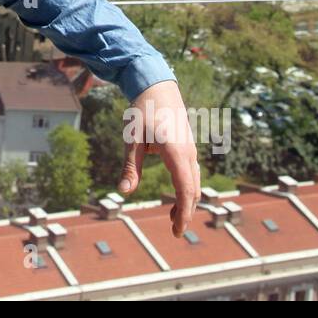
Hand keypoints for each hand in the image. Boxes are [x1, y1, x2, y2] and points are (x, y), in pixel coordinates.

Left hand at [117, 79, 200, 237]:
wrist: (157, 86)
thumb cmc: (142, 111)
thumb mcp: (132, 139)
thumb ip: (130, 166)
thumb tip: (124, 191)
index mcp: (177, 153)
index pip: (186, 190)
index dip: (184, 212)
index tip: (178, 229)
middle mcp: (188, 153)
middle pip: (193, 190)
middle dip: (186, 211)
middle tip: (176, 231)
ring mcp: (190, 149)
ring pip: (194, 182)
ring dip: (187, 201)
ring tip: (173, 218)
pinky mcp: (187, 146)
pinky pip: (191, 172)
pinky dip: (187, 188)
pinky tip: (177, 196)